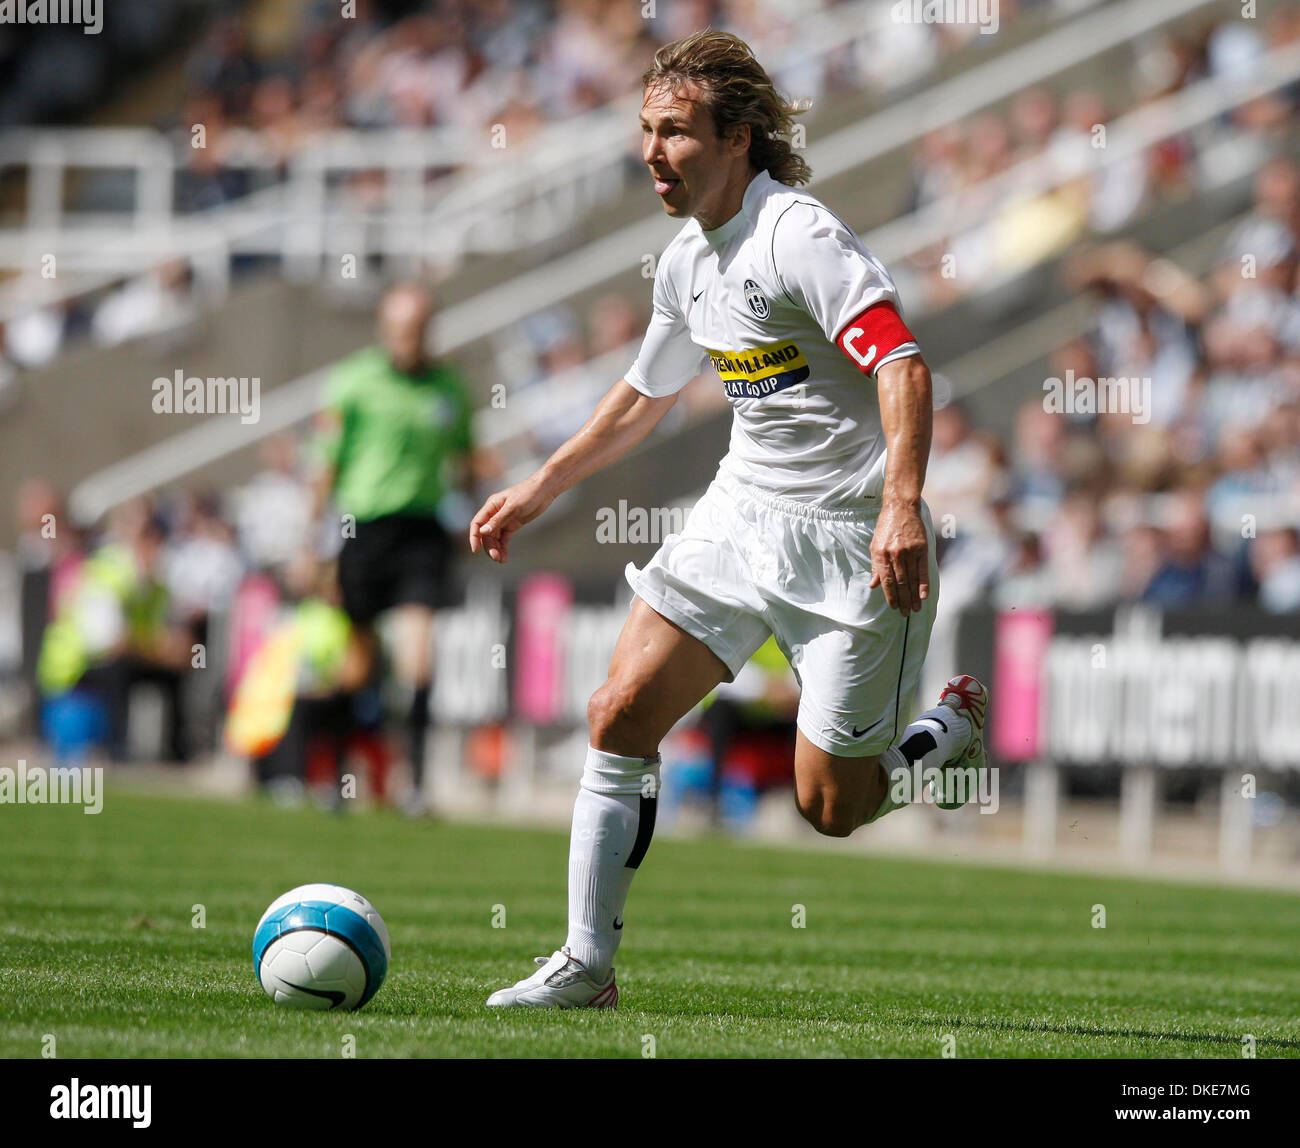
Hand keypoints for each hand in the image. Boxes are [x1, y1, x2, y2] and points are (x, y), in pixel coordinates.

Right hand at [468, 475, 554, 563]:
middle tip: (496, 557)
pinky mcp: (512, 525)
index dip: (474, 537)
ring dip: (496, 549)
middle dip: (489, 546)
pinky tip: (504, 557)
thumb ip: (498, 520)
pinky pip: (504, 539)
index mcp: (491, 506)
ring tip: (501, 560)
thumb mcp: (513, 507)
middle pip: (486, 534)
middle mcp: (495, 514)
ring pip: (495, 538)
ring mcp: (503, 520)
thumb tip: (483, 531)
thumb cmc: (528, 494)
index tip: (475, 550)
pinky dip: (503, 548)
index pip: (477, 523)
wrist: (545, 490)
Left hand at [868, 500, 929, 615]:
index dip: (890, 596)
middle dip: (902, 600)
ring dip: (913, 596)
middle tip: (905, 613)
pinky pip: (922, 569)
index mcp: (880, 554)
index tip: (894, 607)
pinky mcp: (921, 548)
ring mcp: (908, 551)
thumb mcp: (875, 545)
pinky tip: (923, 595)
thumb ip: (875, 566)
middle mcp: (894, 554)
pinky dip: (923, 583)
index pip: (886, 581)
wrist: (900, 507)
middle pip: (899, 583)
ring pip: (911, 579)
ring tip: (915, 608)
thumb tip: (873, 585)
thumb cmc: (886, 527)